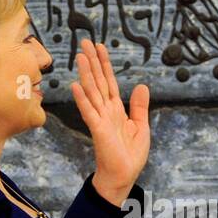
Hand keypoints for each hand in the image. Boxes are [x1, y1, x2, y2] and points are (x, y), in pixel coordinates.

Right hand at [70, 39, 148, 206]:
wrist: (123, 176)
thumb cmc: (130, 155)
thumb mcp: (141, 126)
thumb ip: (139, 106)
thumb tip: (142, 85)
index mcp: (116, 109)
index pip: (110, 82)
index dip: (105, 64)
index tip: (100, 47)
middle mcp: (106, 111)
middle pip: (99, 81)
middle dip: (92, 62)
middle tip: (85, 42)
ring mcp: (100, 119)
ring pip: (92, 92)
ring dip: (86, 74)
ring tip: (80, 56)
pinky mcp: (98, 130)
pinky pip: (89, 112)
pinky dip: (82, 99)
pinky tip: (75, 85)